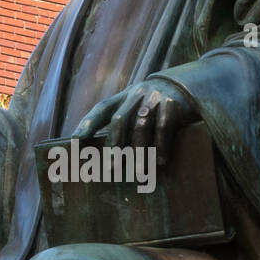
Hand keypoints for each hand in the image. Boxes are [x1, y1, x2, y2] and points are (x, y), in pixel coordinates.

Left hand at [72, 78, 197, 165]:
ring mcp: (154, 98)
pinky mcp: (173, 103)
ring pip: (142, 126)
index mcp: (123, 97)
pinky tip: (160, 162)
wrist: (185, 87)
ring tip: (138, 173)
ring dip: (139, 152)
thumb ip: (122, 123)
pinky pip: (164, 127)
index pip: (101, 110)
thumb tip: (108, 155)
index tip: (74, 143)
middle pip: (120, 120)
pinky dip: (161, 146)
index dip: (87, 125)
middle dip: (114, 145)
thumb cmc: (154, 105)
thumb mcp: (136, 107)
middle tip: (111, 169)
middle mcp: (136, 95)